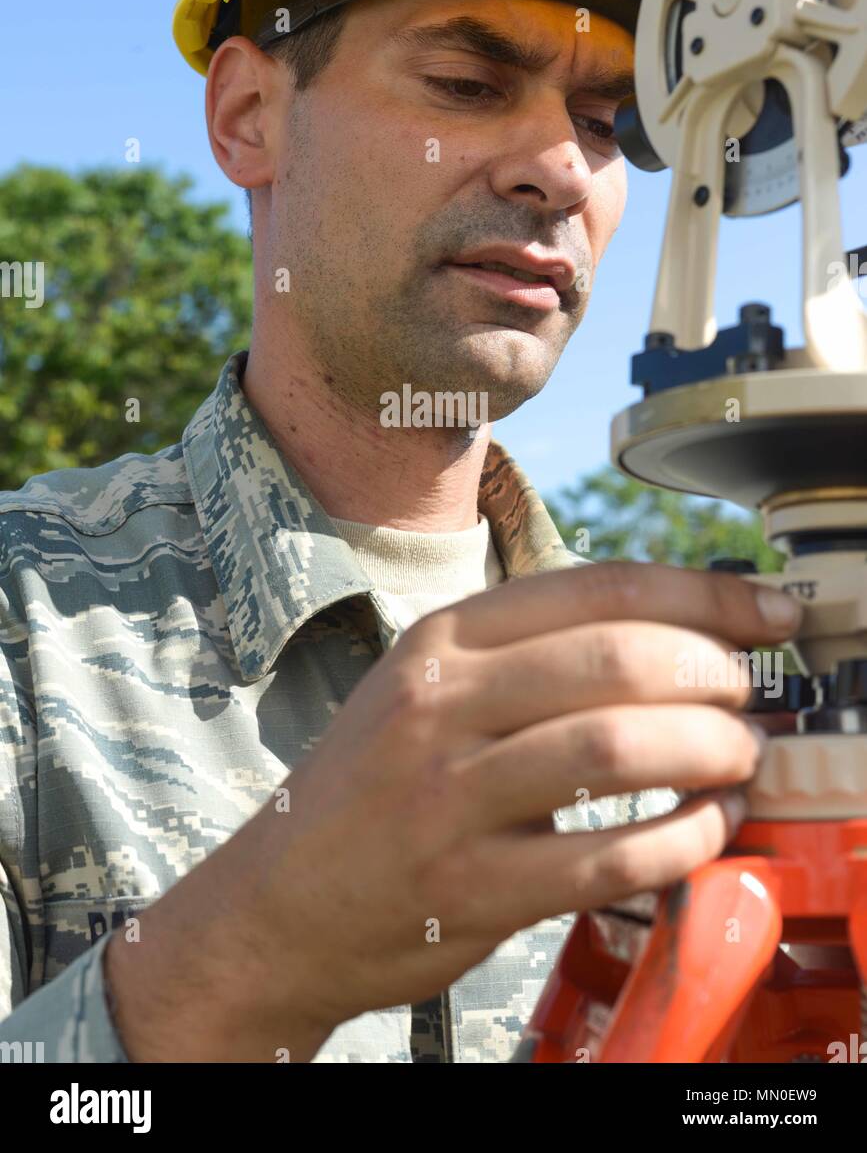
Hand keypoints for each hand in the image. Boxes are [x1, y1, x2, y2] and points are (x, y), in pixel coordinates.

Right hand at [106, 561, 800, 1060]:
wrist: (279, 903)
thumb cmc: (372, 786)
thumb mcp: (425, 687)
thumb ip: (528, 653)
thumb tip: (675, 632)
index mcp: (440, 640)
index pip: (596, 588)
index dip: (702, 594)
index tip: (768, 611)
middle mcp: (439, 706)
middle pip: (615, 661)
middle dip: (713, 673)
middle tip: (749, 695)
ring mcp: (449, 798)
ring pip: (616, 749)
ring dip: (708, 751)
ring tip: (739, 757)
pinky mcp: (471, 889)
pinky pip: (608, 858)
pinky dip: (683, 840)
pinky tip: (707, 829)